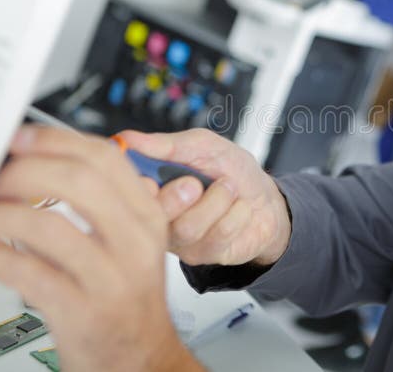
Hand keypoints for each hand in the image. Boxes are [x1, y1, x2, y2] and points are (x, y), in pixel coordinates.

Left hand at [0, 126, 201, 371]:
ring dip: (0, 214)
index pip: (106, 159)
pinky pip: (25, 271)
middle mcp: (134, 242)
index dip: (57, 141)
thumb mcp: (134, 243)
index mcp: (147, 217)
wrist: (139, 357)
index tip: (22, 139)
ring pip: (47, 224)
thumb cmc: (127, 298)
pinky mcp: (81, 310)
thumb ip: (107, 204)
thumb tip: (48, 163)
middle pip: (79, 181)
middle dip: (25, 170)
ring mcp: (109, 277)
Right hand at [116, 128, 290, 267]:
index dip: (135, 188)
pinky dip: (236, 214)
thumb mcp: (204, 146)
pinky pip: (217, 236)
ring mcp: (181, 239)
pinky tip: (239, 209)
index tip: (151, 179)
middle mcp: (161, 215)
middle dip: (176, 197)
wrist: (267, 201)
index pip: (125, 191)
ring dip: (217, 201)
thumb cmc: (232, 172)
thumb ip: (168, 145)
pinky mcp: (205, 255)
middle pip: (151, 217)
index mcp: (153, 186)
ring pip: (187, 227)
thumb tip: (128, 139)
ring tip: (229, 188)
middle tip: (196, 184)